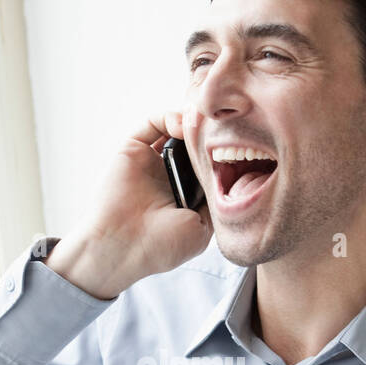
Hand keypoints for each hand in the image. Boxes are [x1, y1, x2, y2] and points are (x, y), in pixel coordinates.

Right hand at [47, 108, 211, 297]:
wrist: (123, 247)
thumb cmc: (161, 245)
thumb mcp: (203, 228)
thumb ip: (215, 199)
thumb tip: (229, 173)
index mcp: (186, 195)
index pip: (208, 164)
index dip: (223, 152)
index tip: (242, 143)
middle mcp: (169, 177)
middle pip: (193, 144)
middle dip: (208, 132)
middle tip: (225, 125)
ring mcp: (151, 163)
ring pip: (175, 130)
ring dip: (192, 122)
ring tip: (204, 123)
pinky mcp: (132, 150)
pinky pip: (152, 124)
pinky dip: (169, 117)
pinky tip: (183, 124)